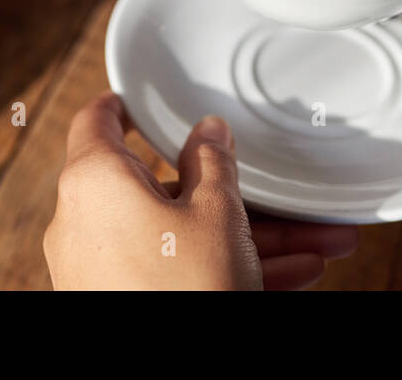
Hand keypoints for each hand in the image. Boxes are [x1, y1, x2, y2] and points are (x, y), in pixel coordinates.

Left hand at [43, 92, 357, 289]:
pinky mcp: (116, 301)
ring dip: (247, 239)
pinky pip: (173, 271)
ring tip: (317, 246)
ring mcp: (97, 270)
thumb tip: (208, 132)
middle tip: (285, 198)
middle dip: (236, 196)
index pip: (97, 120)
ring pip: (181, 237)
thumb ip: (214, 161)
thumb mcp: (217, 213)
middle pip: (166, 190)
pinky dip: (221, 267)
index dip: (124, 104)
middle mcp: (84, 223)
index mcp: (95, 181)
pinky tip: (290, 275)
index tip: (139, 100)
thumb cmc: (186, 290)